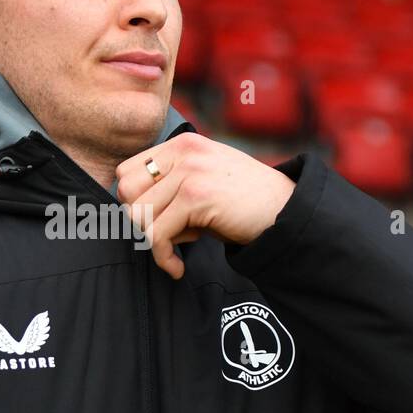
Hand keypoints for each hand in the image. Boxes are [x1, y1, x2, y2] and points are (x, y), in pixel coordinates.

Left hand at [115, 133, 295, 278]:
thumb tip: (132, 216)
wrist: (287, 213)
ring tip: (175, 255)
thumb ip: (170, 191)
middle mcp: (183, 151)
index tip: (154, 224)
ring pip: (139, 214)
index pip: (127, 172)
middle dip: (140, 221)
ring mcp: (189, 171)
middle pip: (126, 190)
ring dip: (153, 243)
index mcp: (182, 144)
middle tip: (164, 239)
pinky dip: (164, 258)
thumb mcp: (204, 185)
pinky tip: (178, 268)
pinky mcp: (196, 196)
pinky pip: (157, 234)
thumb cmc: (244, 205)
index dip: (134, 203)